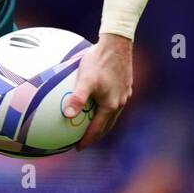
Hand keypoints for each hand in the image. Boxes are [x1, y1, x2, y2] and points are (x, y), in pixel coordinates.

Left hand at [65, 33, 132, 149]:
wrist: (117, 44)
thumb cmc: (98, 61)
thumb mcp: (85, 80)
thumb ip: (77, 98)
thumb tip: (68, 115)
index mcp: (110, 105)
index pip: (98, 129)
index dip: (87, 140)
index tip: (78, 148)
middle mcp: (120, 103)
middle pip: (107, 125)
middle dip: (95, 135)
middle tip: (83, 142)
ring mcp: (124, 94)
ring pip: (112, 115)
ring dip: (102, 123)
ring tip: (91, 127)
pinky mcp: (125, 85)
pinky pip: (115, 103)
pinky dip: (107, 111)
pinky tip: (100, 104)